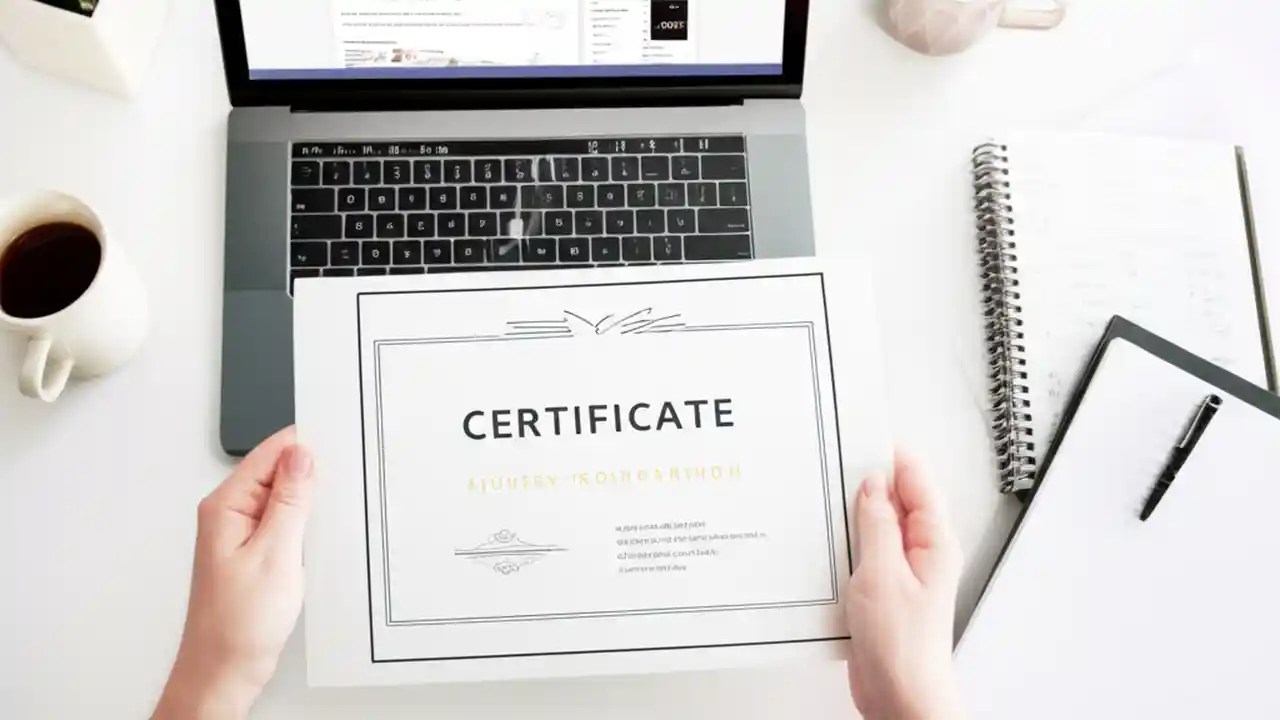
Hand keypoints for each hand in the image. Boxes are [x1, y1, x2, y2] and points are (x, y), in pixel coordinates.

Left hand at [153, 428, 314, 719]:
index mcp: (226, 506)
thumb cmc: (238, 624)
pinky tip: (314, 543)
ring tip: (322, 526)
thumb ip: (290, 500)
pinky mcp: (253, 552)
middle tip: (333, 495)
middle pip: (276, 472)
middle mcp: (229, 514)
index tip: (337, 446)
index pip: (269, 453)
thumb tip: (301, 456)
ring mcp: (240, 534)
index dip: (304, 446)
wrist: (225, 670)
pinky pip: (282, 523)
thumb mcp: (275, 554)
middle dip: (309, 476)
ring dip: (307, 504)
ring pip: (282, 498)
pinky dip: (302, 527)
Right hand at [846, 454, 963, 719]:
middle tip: (834, 469)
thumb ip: (877, 523)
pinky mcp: (883, 589)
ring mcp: (902, 570)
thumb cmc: (902, 646)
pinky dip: (846, 544)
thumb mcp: (882, 572)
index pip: (916, 479)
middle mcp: (922, 552)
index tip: (858, 438)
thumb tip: (873, 484)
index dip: (888, 457)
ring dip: (852, 517)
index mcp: (934, 541)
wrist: (898, 694)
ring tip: (827, 505)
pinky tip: (827, 545)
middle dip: (865, 484)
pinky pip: (864, 552)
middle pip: (895, 499)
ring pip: (876, 526)